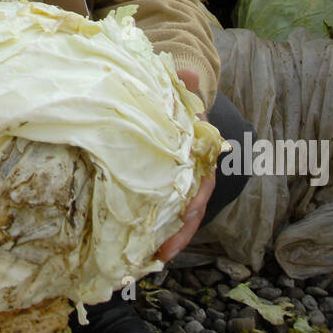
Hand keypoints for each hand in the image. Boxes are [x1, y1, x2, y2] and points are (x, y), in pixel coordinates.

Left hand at [154, 67, 216, 262]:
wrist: (172, 107)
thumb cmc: (177, 105)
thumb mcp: (182, 95)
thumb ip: (185, 85)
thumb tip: (187, 71)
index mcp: (200, 159)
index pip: (200, 188)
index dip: (191, 210)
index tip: (180, 226)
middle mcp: (190, 177)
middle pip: (187, 212)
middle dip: (177, 235)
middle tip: (160, 256)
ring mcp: (174, 186)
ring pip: (173, 217)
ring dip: (162, 238)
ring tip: (144, 261)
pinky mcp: (157, 189)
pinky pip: (156, 212)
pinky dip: (148, 229)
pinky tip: (132, 246)